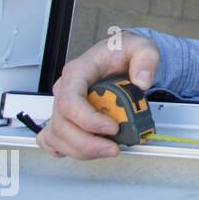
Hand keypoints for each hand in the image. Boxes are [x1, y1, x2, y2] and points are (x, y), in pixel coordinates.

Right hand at [37, 32, 159, 159]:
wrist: (119, 55)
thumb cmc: (123, 51)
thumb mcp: (142, 47)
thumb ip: (146, 59)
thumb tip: (142, 80)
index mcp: (78, 72)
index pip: (70, 101)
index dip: (88, 120)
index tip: (112, 128)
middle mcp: (66, 89)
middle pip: (61, 124)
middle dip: (87, 143)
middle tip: (113, 148)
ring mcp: (63, 105)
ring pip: (57, 136)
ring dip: (81, 150)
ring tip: (108, 150)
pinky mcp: (66, 117)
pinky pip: (53, 138)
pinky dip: (65, 149)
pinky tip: (83, 151)